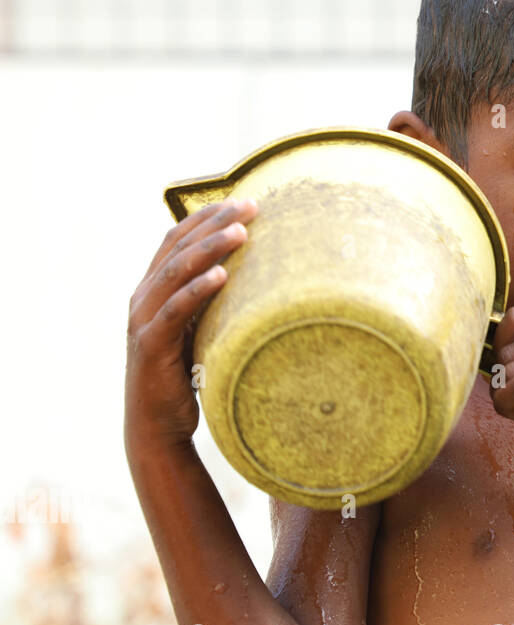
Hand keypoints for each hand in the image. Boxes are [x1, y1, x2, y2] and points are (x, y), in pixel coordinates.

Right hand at [125, 199, 257, 450]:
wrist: (158, 425)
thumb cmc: (185, 374)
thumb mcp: (201, 329)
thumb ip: (213, 302)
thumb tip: (258, 278)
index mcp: (153, 289)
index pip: (178, 240)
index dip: (207, 217)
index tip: (243, 199)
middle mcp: (143, 298)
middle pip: (178, 248)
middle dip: (214, 223)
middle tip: (251, 206)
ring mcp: (144, 320)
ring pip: (176, 272)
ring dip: (209, 248)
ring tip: (240, 232)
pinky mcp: (151, 346)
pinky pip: (175, 311)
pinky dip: (197, 290)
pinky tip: (222, 275)